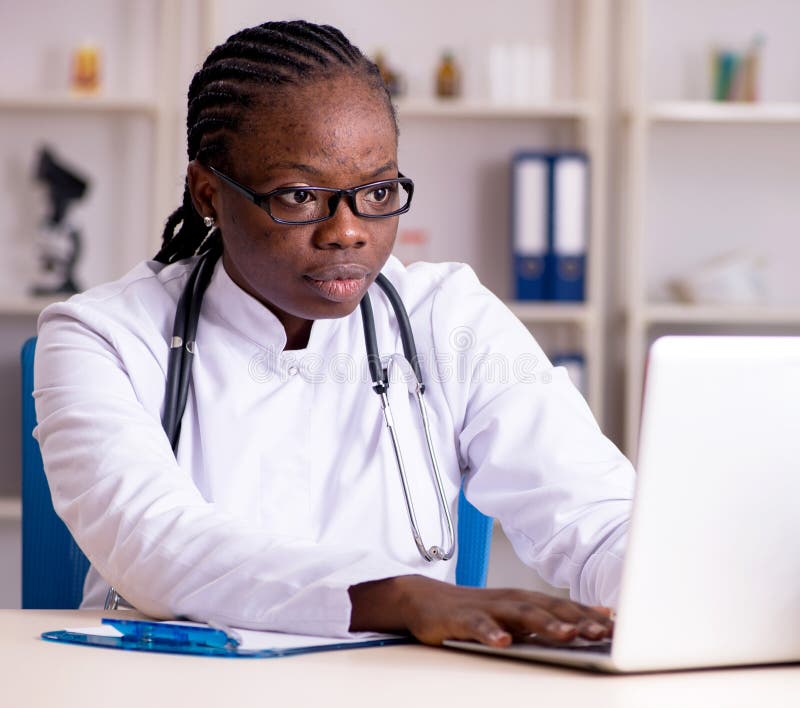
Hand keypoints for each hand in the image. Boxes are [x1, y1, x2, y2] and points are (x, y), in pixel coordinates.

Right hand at [349, 574, 613, 646]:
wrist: (426, 600)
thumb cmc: (477, 610)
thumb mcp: (515, 614)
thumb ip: (549, 618)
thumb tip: (593, 621)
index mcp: (526, 600)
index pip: (563, 608)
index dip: (589, 617)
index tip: (617, 627)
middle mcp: (511, 600)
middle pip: (548, 609)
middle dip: (576, 620)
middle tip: (601, 632)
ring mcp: (487, 608)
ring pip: (520, 614)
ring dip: (545, 623)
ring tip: (566, 635)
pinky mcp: (462, 618)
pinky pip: (478, 625)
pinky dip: (491, 632)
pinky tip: (503, 642)